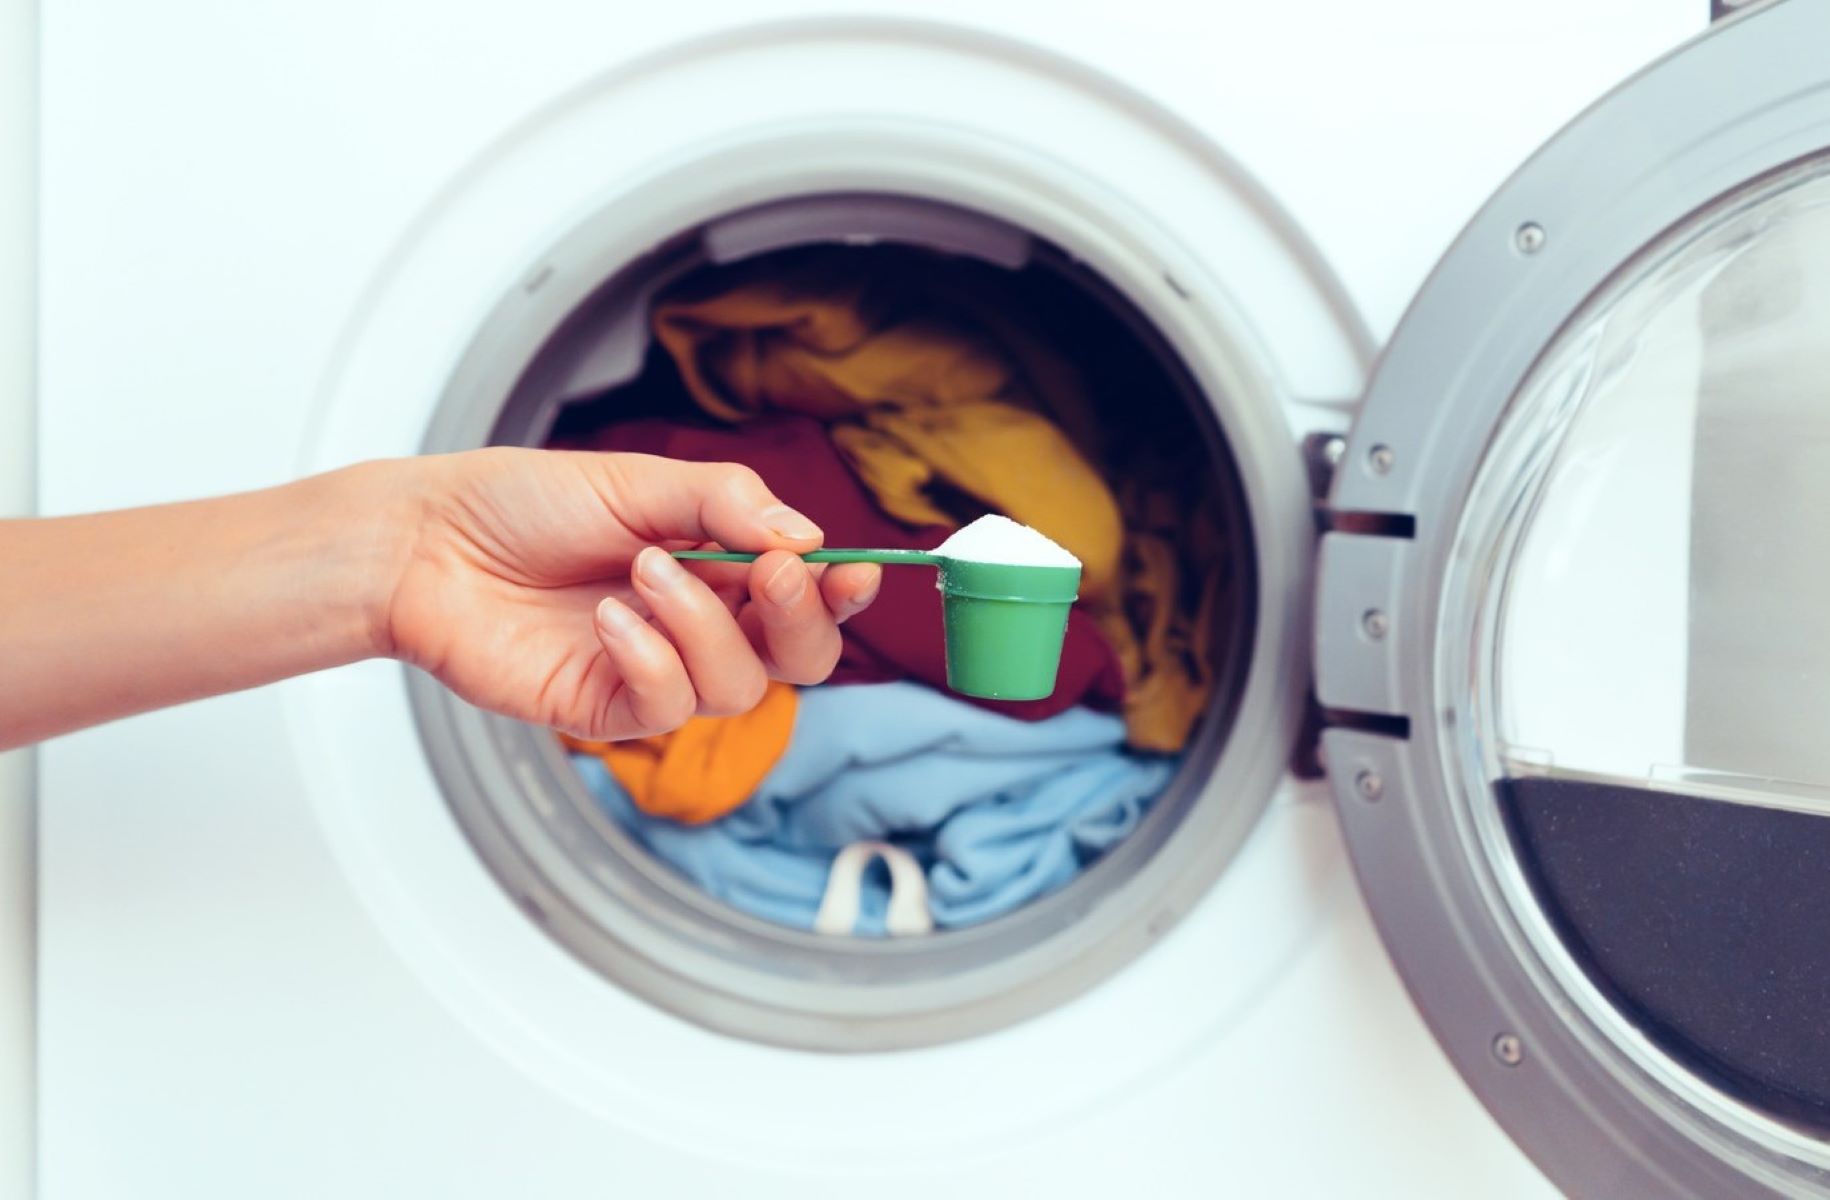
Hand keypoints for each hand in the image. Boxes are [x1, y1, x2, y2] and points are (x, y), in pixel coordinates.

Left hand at [380, 448, 880, 739]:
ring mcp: (658, 672)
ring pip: (742, 687)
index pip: (808, 595)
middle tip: (769, 572)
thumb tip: (808, 537)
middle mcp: (700, 624)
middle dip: (801, 618)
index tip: (854, 571)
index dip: (843, 592)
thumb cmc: (522, 504)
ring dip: (703, 624)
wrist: (429, 544)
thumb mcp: (638, 481)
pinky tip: (609, 621)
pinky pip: (670, 708)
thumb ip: (727, 504)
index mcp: (718, 564)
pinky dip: (653, 661)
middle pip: (801, 657)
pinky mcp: (609, 709)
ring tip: (641, 574)